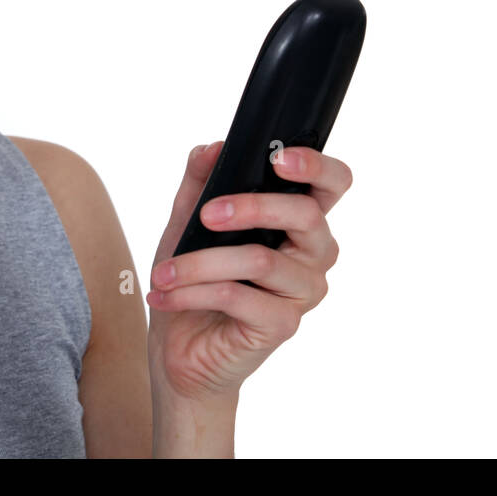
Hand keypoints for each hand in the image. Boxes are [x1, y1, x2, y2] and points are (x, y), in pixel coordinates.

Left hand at [147, 141, 351, 404]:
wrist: (181, 349)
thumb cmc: (195, 278)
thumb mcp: (188, 220)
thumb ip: (201, 179)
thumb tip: (213, 147)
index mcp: (301, 220)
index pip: (333, 182)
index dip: (316, 165)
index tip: (278, 158)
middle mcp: (315, 253)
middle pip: (306, 214)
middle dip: (252, 207)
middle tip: (206, 215)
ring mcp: (304, 291)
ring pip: (261, 258)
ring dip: (200, 262)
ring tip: (163, 272)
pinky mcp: (283, 324)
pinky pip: (238, 295)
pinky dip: (192, 292)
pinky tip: (164, 295)